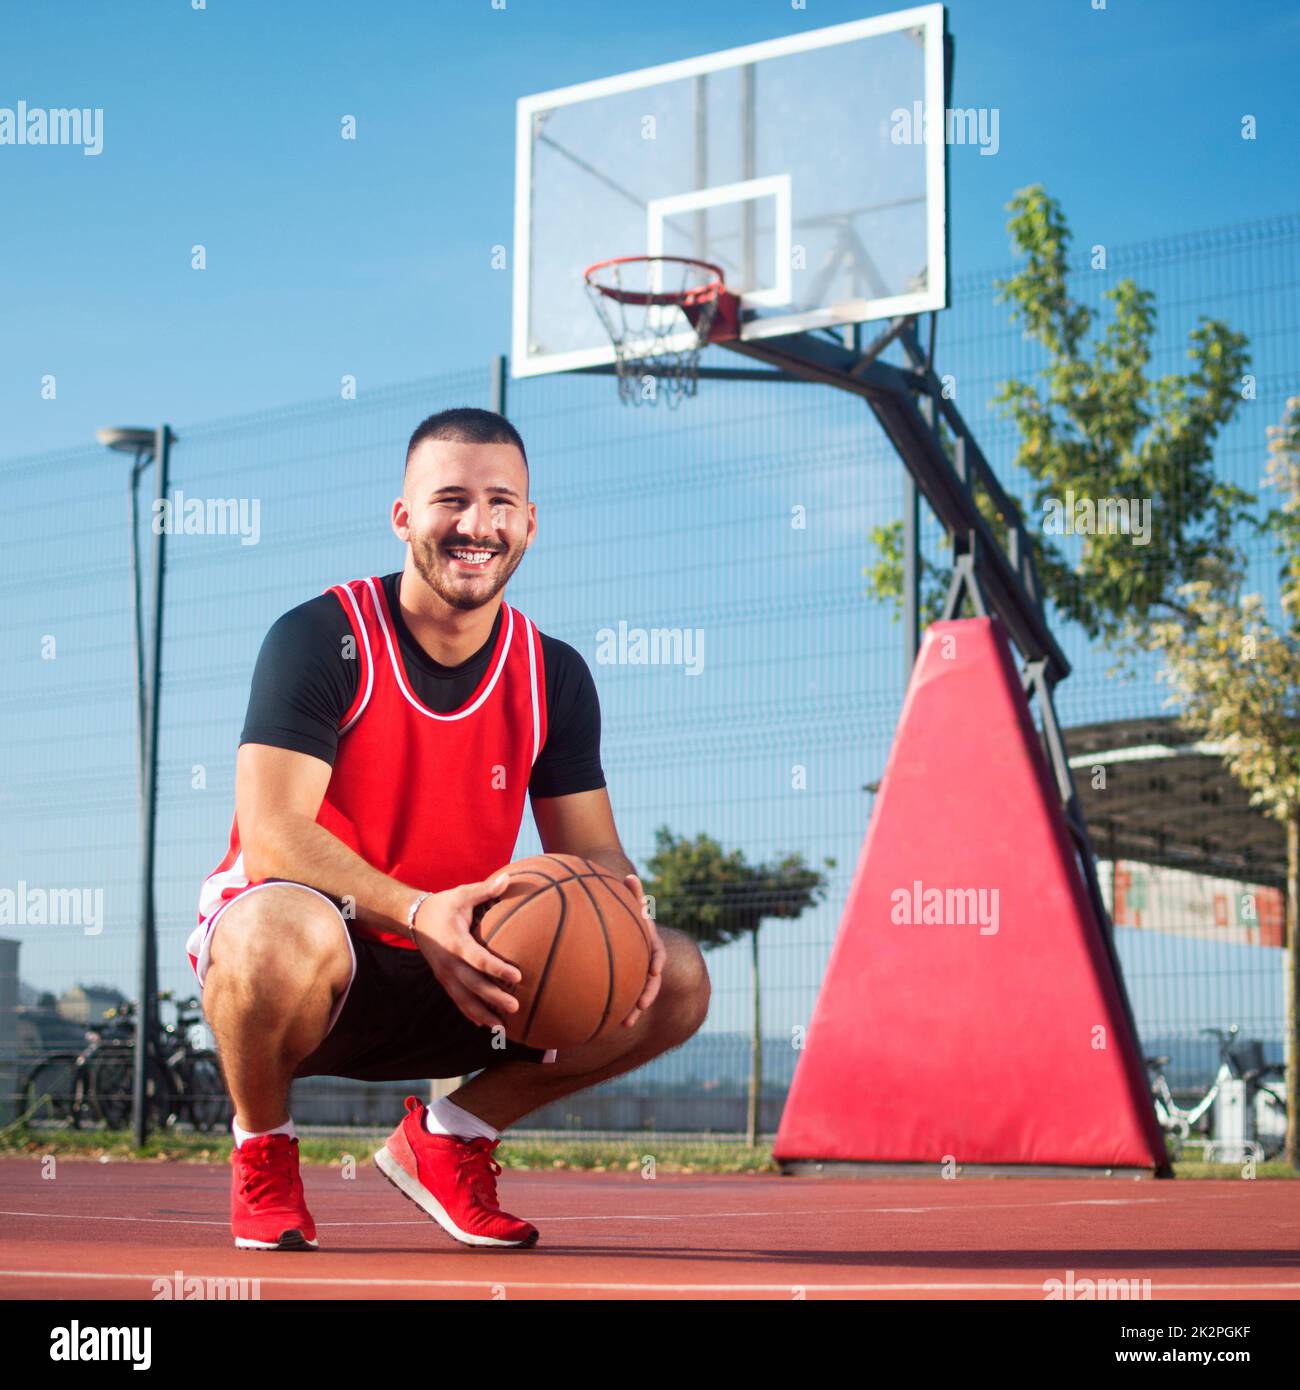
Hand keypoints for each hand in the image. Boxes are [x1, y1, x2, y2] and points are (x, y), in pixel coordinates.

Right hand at [411, 871, 522, 1030]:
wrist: (415, 919)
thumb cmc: (445, 905)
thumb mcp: (462, 894)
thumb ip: (486, 890)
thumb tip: (508, 879)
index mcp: (456, 941)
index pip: (478, 958)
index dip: (496, 968)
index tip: (516, 976)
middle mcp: (449, 963)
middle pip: (473, 985)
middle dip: (493, 998)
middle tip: (515, 1007)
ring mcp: (445, 975)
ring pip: (464, 999)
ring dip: (483, 1014)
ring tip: (502, 1027)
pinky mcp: (444, 981)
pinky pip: (458, 1001)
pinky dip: (471, 1014)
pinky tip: (485, 1026)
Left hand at [620, 872, 664, 1027]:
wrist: (622, 926)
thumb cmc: (625, 913)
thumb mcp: (630, 903)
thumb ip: (632, 893)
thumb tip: (629, 876)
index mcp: (650, 943)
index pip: (657, 954)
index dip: (657, 963)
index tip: (654, 970)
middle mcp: (646, 960)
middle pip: (651, 980)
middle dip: (648, 993)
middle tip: (641, 1003)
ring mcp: (637, 972)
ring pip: (639, 993)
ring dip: (634, 1009)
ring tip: (625, 1024)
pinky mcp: (626, 982)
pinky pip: (624, 997)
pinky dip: (618, 1009)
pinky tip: (604, 1023)